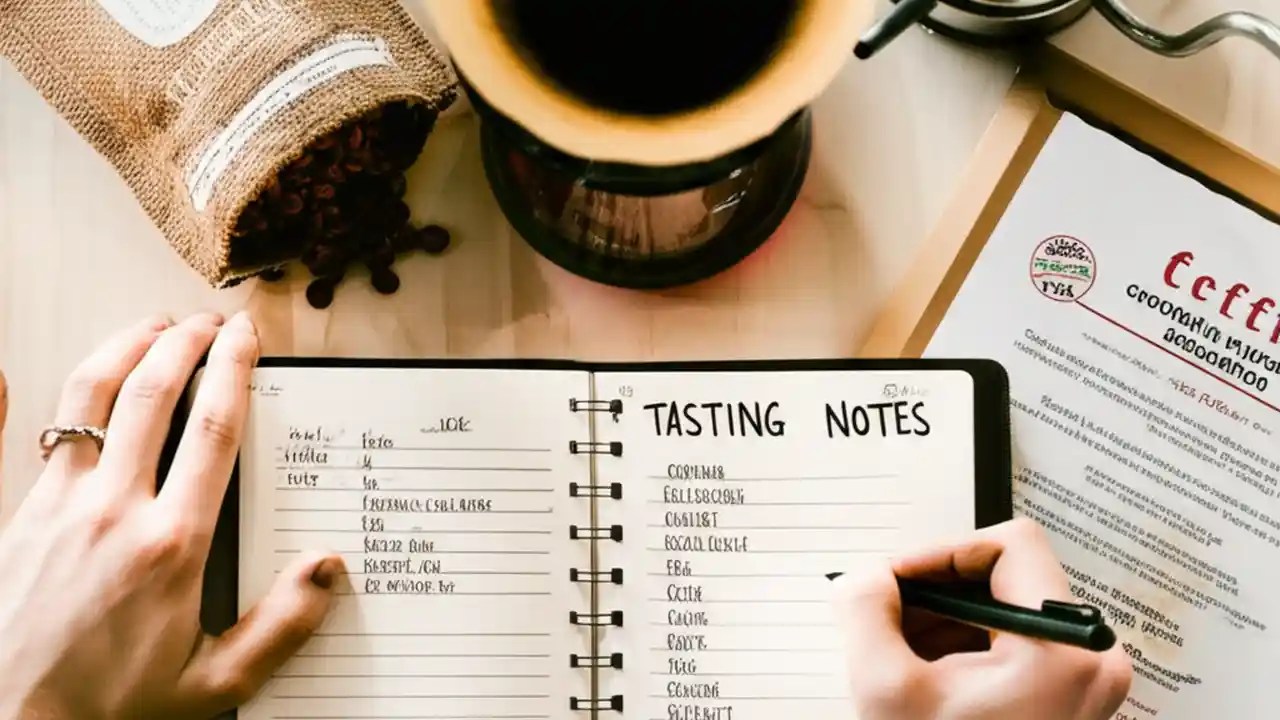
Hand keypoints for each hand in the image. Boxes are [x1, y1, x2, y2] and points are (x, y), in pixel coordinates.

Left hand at [0, 312, 344, 718]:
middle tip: (210, 321)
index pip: (214, 430)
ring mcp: (61, 505)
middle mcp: (115, 509)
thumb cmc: (112, 707)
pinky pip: (39, 433)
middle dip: (186, 341)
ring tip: (152, 325)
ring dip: (125, 347)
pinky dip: (40, 394)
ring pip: (90, 395)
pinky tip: (26, 371)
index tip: (248, 338)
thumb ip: (281, 626)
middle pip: (154, 393)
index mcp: (173, 544)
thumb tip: (329, 569)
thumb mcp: (214, 683)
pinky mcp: (22, 514)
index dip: (235, 371)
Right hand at [830, 517, 1131, 719]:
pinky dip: (960, 649)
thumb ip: (865, 612)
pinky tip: (920, 676)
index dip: (940, 553)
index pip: (1008, 545)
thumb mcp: (886, 689)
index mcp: (1065, 648)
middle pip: (1005, 577)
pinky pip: (1010, 646)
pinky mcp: (1065, 701)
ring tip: (896, 653)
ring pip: (1004, 611)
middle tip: (885, 616)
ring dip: (941, 621)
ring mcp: (1082, 682)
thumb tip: (865, 577)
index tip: (894, 581)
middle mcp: (1090, 659)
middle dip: (933, 594)